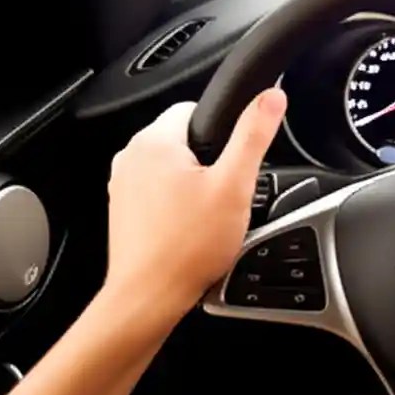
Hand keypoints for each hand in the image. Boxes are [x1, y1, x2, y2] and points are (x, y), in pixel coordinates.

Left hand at [104, 89, 286, 315]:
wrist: (149, 297)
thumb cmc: (187, 247)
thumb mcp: (234, 185)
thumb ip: (254, 134)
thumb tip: (271, 97)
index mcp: (154, 141)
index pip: (194, 108)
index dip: (224, 133)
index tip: (232, 163)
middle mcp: (131, 157)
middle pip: (186, 140)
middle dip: (210, 163)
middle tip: (223, 196)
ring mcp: (123, 184)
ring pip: (173, 168)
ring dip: (194, 185)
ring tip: (206, 216)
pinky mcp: (124, 209)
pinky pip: (159, 192)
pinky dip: (177, 205)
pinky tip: (189, 229)